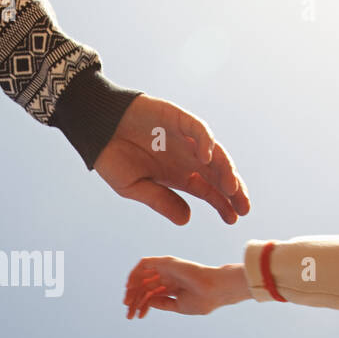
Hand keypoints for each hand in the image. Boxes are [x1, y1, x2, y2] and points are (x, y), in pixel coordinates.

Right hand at [94, 94, 249, 225]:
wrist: (95, 127)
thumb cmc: (111, 157)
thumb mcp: (135, 187)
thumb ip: (160, 201)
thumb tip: (187, 220)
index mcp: (178, 175)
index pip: (209, 191)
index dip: (223, 204)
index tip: (234, 219)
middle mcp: (187, 157)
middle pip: (218, 174)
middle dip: (233, 191)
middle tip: (243, 208)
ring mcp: (185, 137)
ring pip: (215, 153)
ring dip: (225, 169)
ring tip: (232, 188)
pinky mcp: (178, 118)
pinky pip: (198, 129)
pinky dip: (206, 142)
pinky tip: (207, 160)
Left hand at [124, 257, 248, 317]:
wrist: (214, 291)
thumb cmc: (202, 300)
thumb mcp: (178, 306)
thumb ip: (162, 303)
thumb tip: (147, 302)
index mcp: (173, 288)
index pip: (152, 295)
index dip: (142, 306)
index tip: (136, 317)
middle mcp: (168, 278)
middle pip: (145, 287)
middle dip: (135, 300)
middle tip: (128, 313)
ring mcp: (167, 270)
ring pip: (143, 277)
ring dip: (132, 289)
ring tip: (127, 303)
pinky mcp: (166, 263)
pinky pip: (144, 264)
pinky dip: (134, 273)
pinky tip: (130, 286)